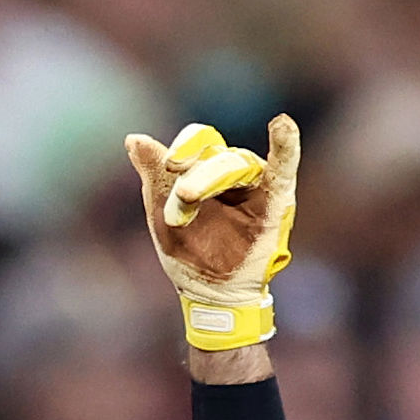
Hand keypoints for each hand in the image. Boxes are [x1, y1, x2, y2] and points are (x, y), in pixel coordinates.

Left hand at [121, 112, 301, 351]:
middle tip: (181, 196)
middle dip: (195, 175)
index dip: (184, 146)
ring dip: (211, 178)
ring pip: (236, 165)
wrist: (213, 294)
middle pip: (215, 155)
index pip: (199, 141)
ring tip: (187, 196)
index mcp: (206, 169)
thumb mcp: (162, 213)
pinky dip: (286, 146)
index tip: (167, 162)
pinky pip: (283, 167)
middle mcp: (233, 172)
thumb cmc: (190, 253)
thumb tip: (133, 138)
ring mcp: (256, 185)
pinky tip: (282, 125)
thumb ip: (154, 175)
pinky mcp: (276, 200)